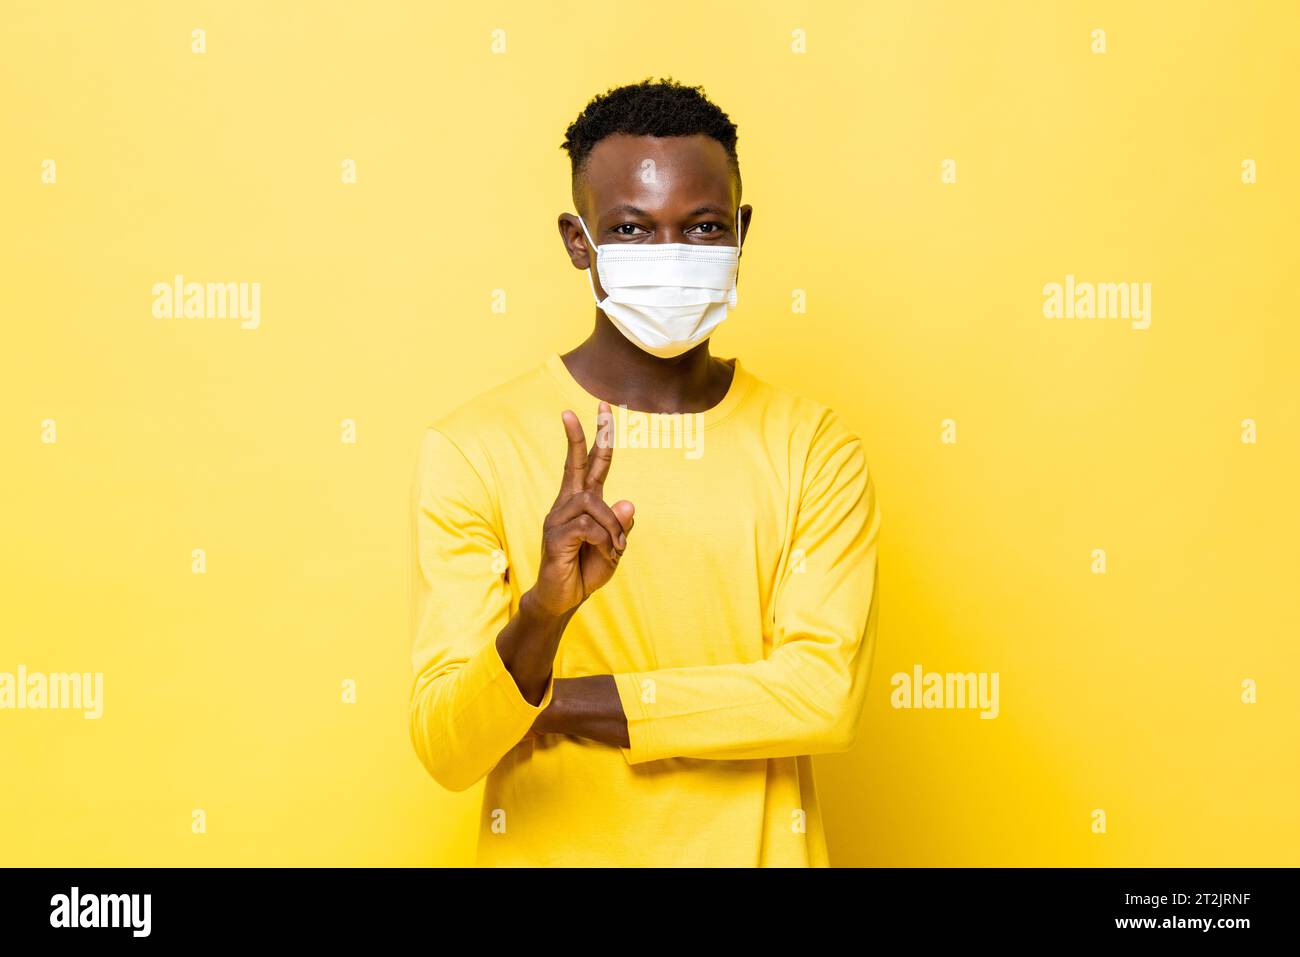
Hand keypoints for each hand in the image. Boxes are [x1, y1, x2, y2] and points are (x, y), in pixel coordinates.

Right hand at [526, 402, 634, 618]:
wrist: (561, 599)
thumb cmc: (585, 571)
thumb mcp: (613, 549)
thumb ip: (620, 528)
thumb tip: (628, 503)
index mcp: (582, 503)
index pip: (591, 464)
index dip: (598, 438)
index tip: (602, 408)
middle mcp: (567, 504)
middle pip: (577, 463)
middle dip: (583, 434)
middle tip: (589, 406)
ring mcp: (558, 518)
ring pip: (595, 505)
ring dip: (613, 528)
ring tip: (614, 549)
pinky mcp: (555, 534)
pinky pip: (589, 526)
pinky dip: (605, 540)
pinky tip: (605, 553)